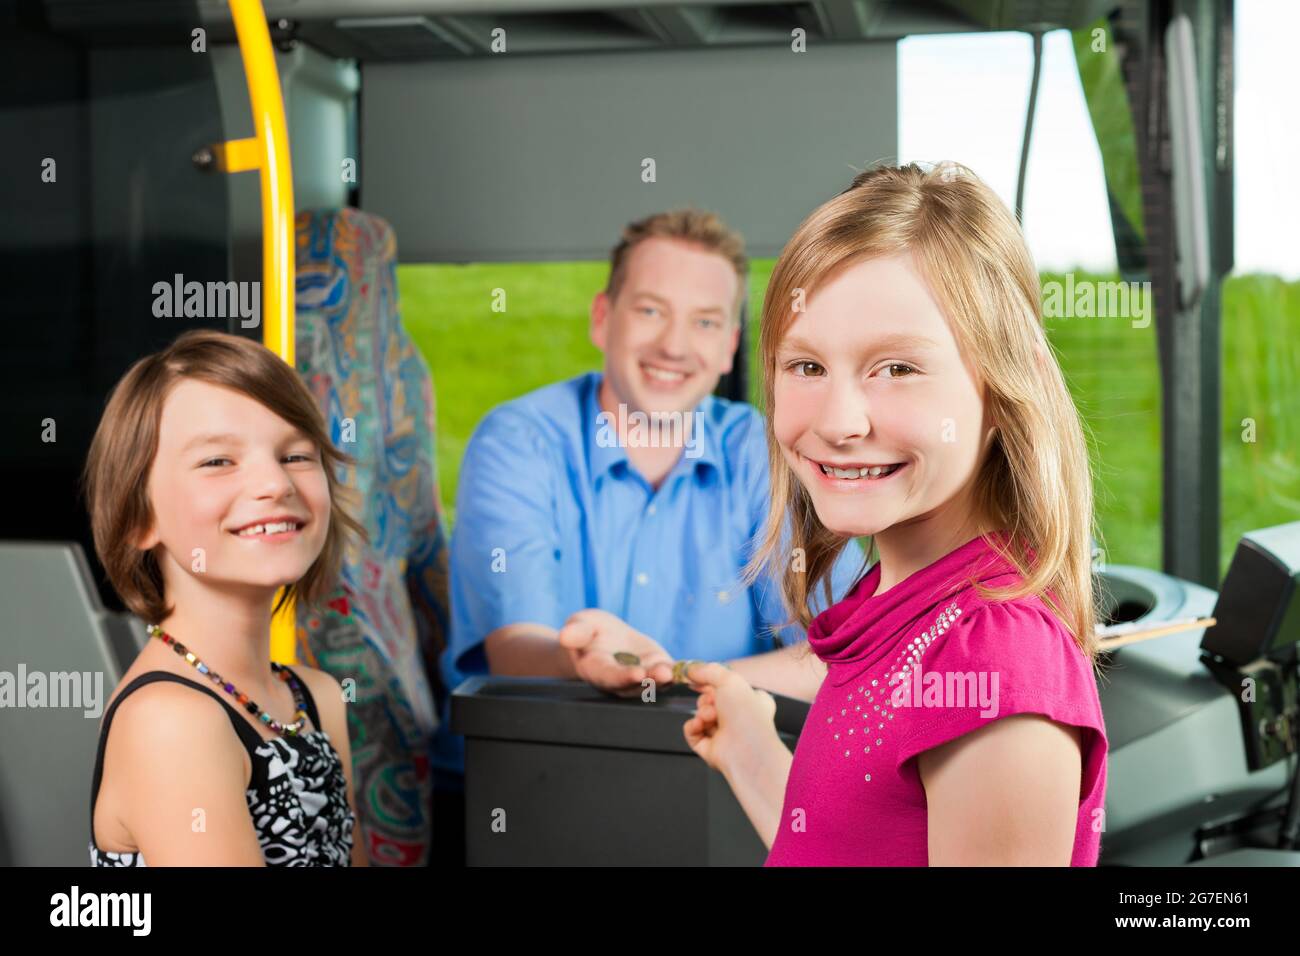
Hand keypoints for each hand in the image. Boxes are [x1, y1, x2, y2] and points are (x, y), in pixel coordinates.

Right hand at [556, 609, 674, 695]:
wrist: (601, 638)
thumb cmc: (587, 632)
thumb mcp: (579, 625)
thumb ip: (576, 632)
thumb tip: (565, 635)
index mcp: (598, 671)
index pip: (611, 676)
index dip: (623, 676)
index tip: (636, 673)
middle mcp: (620, 680)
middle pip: (636, 685)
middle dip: (650, 681)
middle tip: (662, 674)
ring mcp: (641, 677)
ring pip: (655, 683)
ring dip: (666, 679)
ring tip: (675, 671)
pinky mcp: (656, 668)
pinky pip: (671, 673)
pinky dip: (683, 673)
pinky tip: (696, 671)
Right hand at [682, 662, 780, 778]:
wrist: (746, 751)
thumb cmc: (747, 717)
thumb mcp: (729, 679)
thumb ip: (707, 670)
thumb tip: (690, 669)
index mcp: (751, 700)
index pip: (726, 687)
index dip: (710, 681)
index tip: (695, 676)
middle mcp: (740, 718)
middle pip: (710, 701)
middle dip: (706, 700)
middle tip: (712, 702)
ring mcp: (726, 735)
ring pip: (700, 716)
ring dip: (701, 714)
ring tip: (710, 717)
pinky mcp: (712, 749)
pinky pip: (692, 733)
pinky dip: (692, 727)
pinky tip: (699, 725)